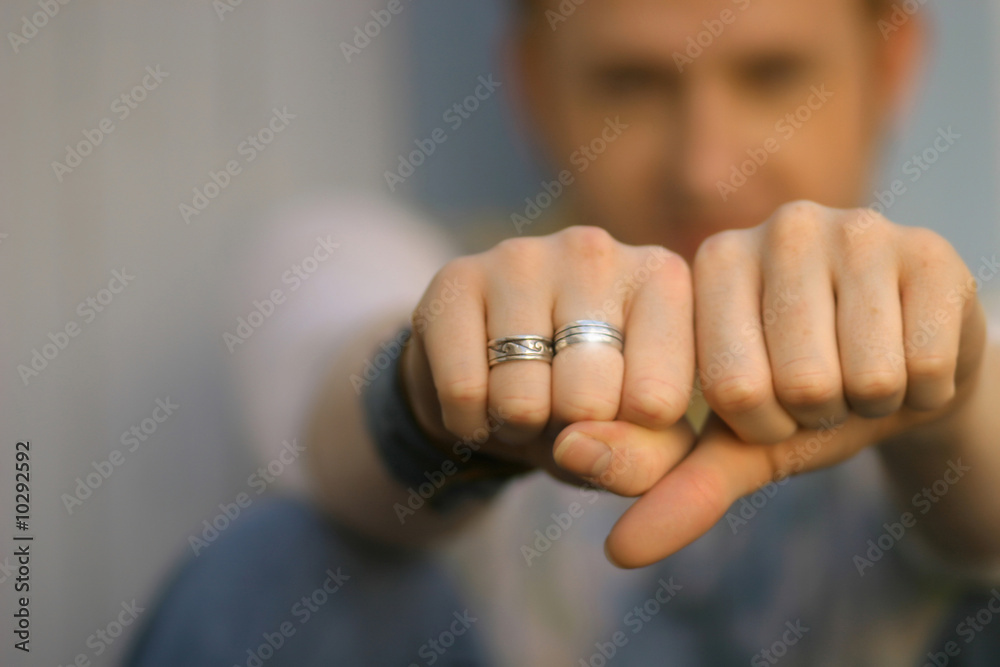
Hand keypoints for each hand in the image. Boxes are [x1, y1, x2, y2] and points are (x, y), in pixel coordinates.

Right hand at [400, 226, 696, 495]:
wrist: (498, 373)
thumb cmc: (592, 400)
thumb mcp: (642, 440)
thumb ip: (644, 460)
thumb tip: (575, 446)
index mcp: (662, 279)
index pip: (657, 401)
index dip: (627, 437)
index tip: (618, 410)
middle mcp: (596, 251)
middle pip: (588, 400)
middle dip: (567, 432)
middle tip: (560, 406)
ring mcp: (522, 257)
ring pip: (522, 399)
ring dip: (517, 428)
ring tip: (523, 396)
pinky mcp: (456, 276)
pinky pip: (464, 391)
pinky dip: (469, 422)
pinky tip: (479, 394)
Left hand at [605, 201, 987, 567]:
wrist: (906, 367)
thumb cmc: (808, 397)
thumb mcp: (740, 442)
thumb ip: (677, 487)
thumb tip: (618, 552)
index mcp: (715, 263)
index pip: (733, 389)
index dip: (764, 424)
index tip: (775, 402)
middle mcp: (781, 228)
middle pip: (803, 382)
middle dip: (821, 414)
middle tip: (827, 387)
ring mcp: (860, 228)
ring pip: (868, 376)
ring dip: (872, 403)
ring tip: (865, 370)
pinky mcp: (932, 249)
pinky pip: (927, 366)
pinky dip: (924, 389)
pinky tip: (911, 355)